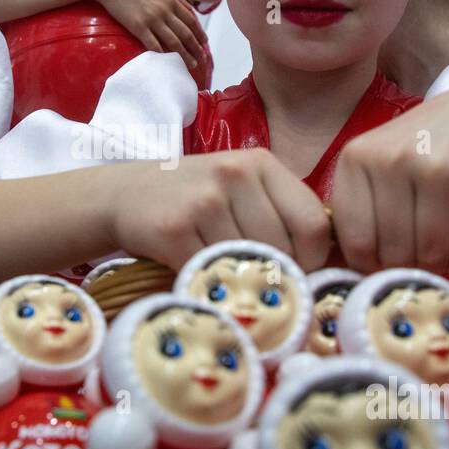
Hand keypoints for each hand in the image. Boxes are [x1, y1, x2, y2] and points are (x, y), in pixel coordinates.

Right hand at [92, 0, 207, 69]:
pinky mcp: (138, 26)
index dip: (199, 33)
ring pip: (174, 42)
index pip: (191, 20)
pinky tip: (168, 62)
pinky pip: (154, 44)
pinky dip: (163, 54)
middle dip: (197, 48)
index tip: (204, 43)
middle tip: (203, 59)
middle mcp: (165, 9)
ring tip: (191, 65)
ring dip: (185, 55)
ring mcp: (152, 19)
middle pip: (186, 33)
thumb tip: (188, 8)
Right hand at [108, 149, 332, 271]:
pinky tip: (196, 273)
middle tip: (251, 280)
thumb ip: (280, 214)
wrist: (124, 194)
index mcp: (261, 163)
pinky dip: (208, 285)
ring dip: (237, 281)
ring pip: (248, 264)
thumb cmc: (193, 198)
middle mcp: (234, 174)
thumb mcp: (241, 188)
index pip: (314, 223)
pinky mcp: (174, 228)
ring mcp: (203, 200)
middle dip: (272, 275)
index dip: (312, 259)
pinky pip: (211, 273)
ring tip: (220, 272)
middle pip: (283, 249)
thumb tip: (324, 268)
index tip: (295, 271)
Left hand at [330, 82, 448, 277]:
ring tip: (443, 252)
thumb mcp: (377, 164)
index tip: (385, 262)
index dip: (371, 266)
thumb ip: (359, 209)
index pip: (355, 242)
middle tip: (420, 257)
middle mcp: (392, 159)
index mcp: (357, 158)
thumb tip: (353, 273)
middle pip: (393, 252)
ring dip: (439, 266)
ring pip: (430, 254)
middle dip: (408, 267)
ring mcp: (437, 168)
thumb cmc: (423, 150)